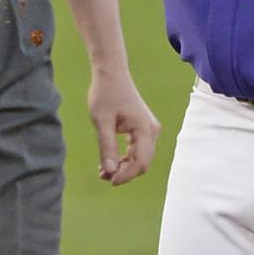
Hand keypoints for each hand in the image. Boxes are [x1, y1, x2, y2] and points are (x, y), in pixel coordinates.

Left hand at [89, 71, 160, 186]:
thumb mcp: (102, 122)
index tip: (109, 180)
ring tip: (103, 170)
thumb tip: (109, 172)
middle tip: (103, 176)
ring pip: (140, 158)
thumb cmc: (106, 94)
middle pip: (142, 162)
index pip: (141, 162)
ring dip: (124, 167)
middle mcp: (151, 130)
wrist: (111, 74)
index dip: (126, 176)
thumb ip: (107, 147)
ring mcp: (149, 130)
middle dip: (124, 173)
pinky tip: (109, 161)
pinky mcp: (142, 129)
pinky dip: (125, 158)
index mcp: (144, 129)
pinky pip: (137, 150)